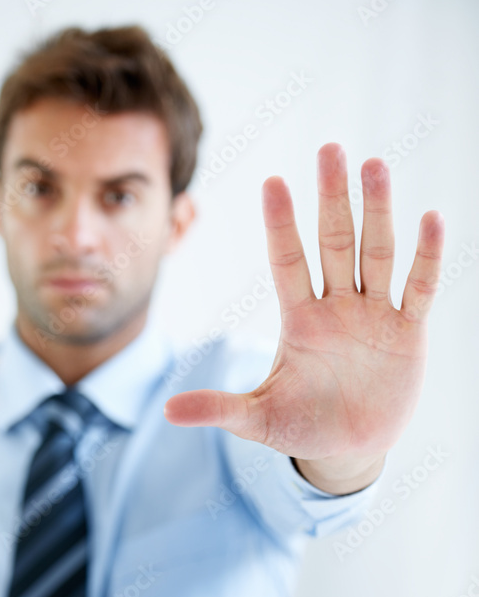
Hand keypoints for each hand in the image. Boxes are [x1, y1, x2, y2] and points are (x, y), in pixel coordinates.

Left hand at [163, 143, 444, 492]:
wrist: (348, 447)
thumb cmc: (300, 426)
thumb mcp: (258, 420)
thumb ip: (219, 408)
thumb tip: (165, 412)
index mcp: (299, 320)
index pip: (287, 262)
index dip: (281, 225)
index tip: (272, 182)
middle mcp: (336, 307)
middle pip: (335, 243)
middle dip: (333, 198)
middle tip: (330, 148)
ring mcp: (373, 315)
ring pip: (376, 254)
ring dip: (377, 212)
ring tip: (374, 165)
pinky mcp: (407, 333)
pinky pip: (419, 289)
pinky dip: (427, 257)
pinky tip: (431, 218)